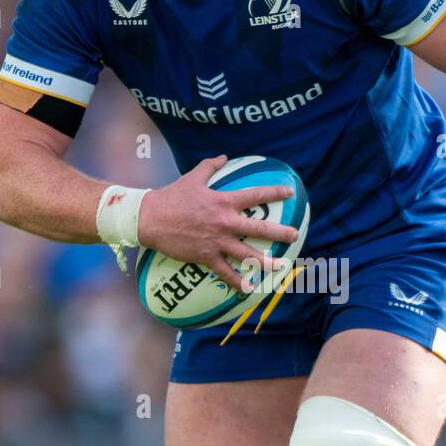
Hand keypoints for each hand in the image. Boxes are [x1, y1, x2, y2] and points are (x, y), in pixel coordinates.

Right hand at [138, 155, 298, 292]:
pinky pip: (225, 272)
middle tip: (294, 234)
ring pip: (247, 255)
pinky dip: (237, 281)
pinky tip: (248, 288)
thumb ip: (210, 166)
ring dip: (265, 263)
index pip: (255, 195)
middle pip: (259, 229)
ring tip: (280, 268)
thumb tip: (224, 157)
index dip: (274, 192)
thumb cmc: (172, 196)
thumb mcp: (193, 177)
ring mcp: (217, 242)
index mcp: (224, 201)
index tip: (290, 192)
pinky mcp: (206, 257)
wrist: (151, 218)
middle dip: (280, 232)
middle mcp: (225, 222)